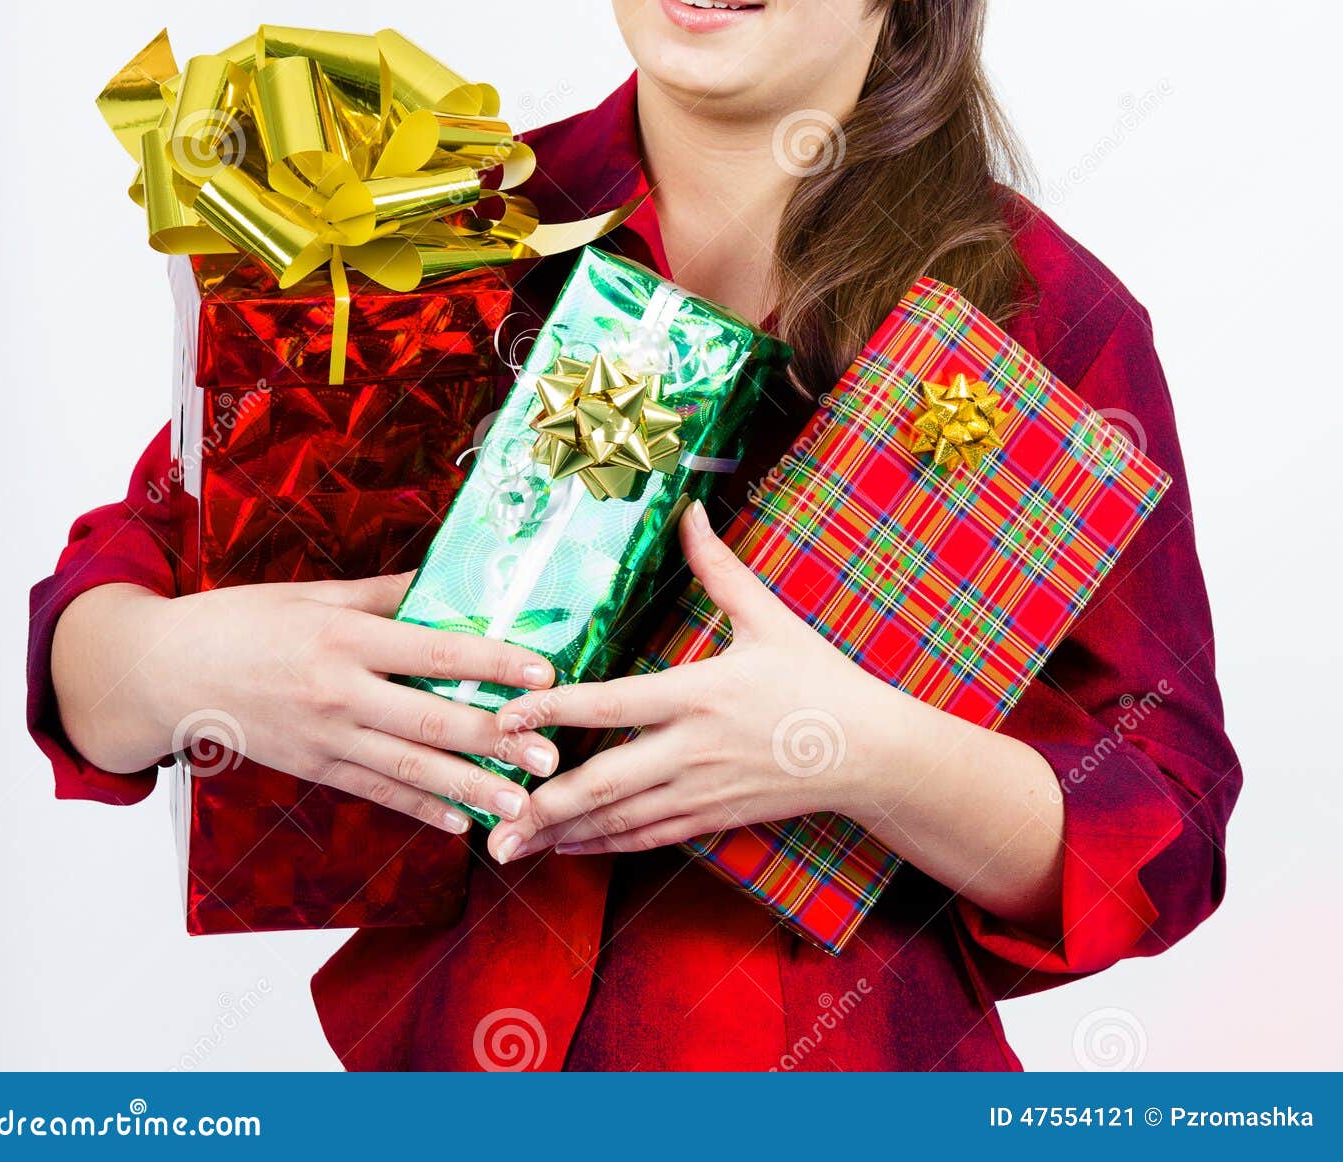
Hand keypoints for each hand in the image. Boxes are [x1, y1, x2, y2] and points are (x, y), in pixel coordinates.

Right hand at [54, 573, 561, 832]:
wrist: (166, 672)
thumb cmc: (243, 621)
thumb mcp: (315, 594)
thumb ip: (385, 593)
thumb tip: (445, 579)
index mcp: (344, 637)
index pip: (434, 649)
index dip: (493, 662)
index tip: (544, 674)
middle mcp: (337, 691)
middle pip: (430, 718)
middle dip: (495, 740)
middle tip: (550, 756)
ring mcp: (324, 737)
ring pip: (409, 767)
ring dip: (469, 787)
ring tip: (520, 805)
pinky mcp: (312, 768)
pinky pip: (375, 791)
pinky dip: (419, 807)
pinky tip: (459, 821)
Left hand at [483, 499, 889, 861]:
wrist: (870, 753)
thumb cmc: (818, 680)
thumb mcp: (768, 617)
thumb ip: (719, 565)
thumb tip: (690, 509)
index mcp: (698, 693)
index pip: (612, 703)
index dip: (555, 710)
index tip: (506, 718)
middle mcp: (691, 750)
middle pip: (603, 782)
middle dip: (542, 805)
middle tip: (489, 826)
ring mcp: (700, 791)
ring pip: (618, 820)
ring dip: (560, 835)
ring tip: (508, 850)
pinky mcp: (712, 817)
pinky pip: (647, 836)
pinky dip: (602, 844)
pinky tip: (567, 848)